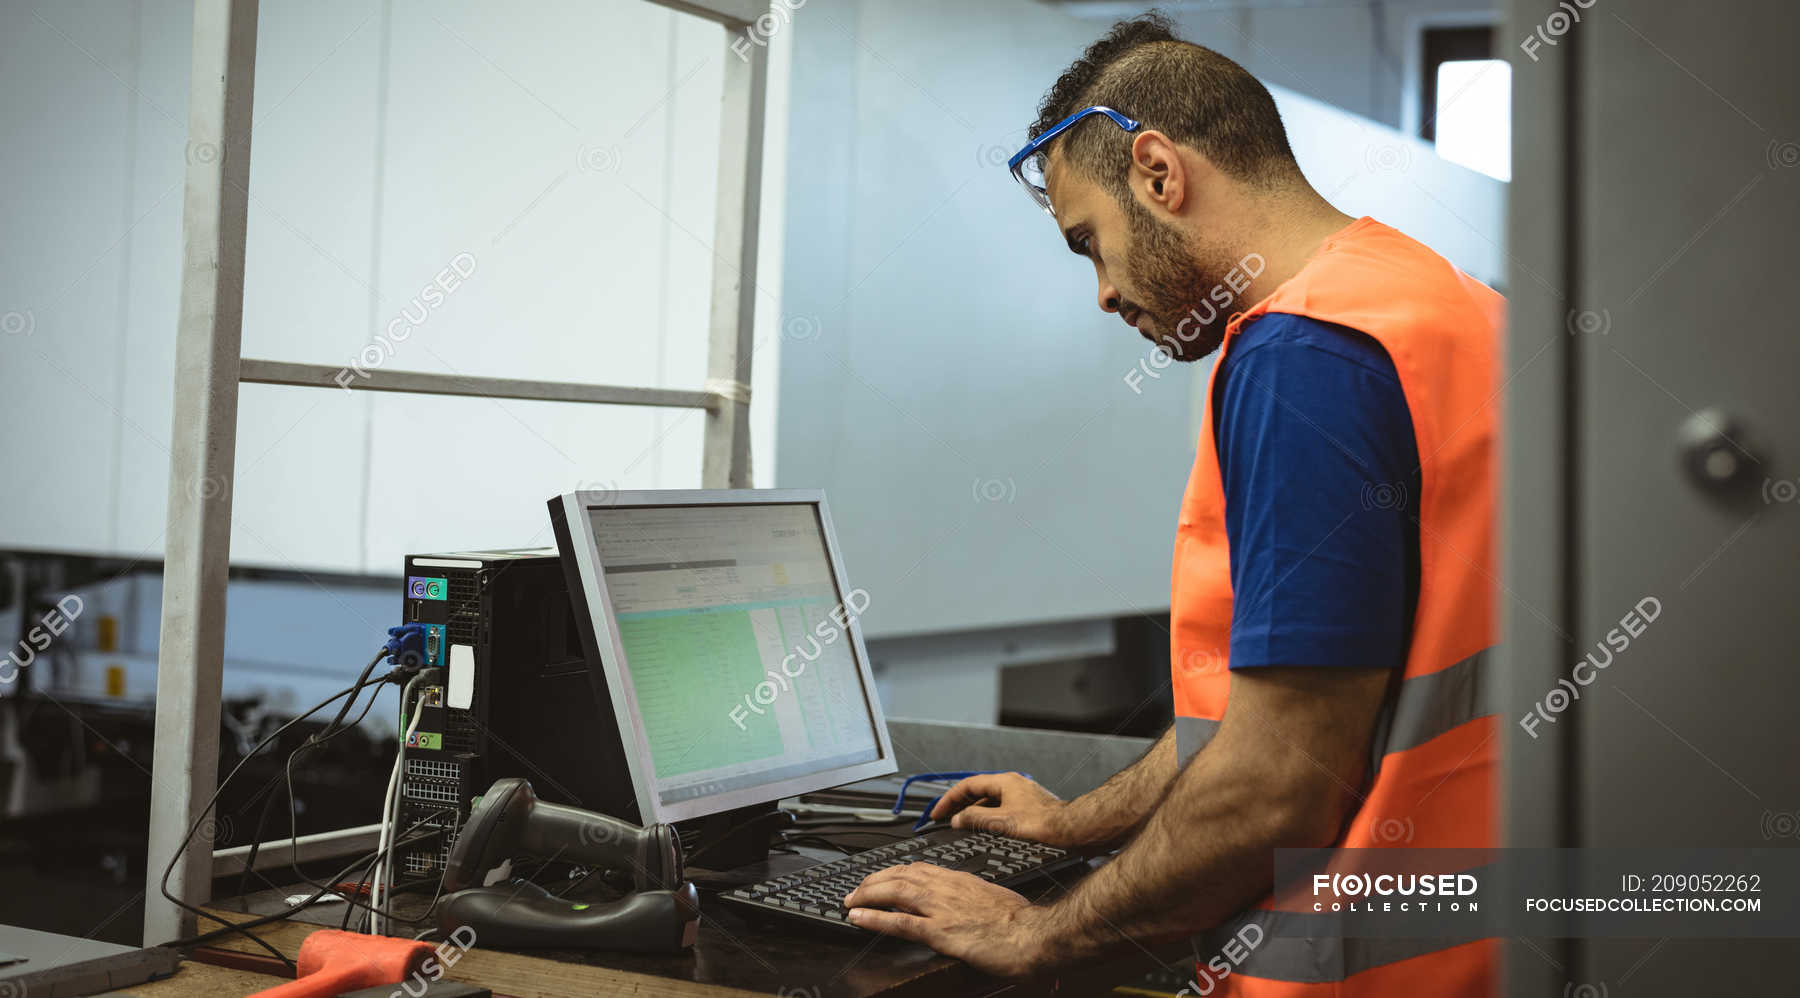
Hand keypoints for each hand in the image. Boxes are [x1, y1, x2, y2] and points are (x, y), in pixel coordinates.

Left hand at [843, 863, 1051, 976]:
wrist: (1034, 934)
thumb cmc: (1020, 920)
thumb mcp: (992, 897)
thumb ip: (971, 896)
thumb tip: (962, 902)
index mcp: (959, 880)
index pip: (917, 868)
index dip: (893, 872)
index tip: (880, 877)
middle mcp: (946, 888)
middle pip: (900, 876)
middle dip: (873, 881)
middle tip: (856, 890)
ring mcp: (941, 909)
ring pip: (894, 893)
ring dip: (866, 895)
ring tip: (849, 901)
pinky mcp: (940, 932)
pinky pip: (899, 923)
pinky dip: (875, 918)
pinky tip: (859, 918)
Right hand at [929, 772, 1074, 846]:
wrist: (1071, 829)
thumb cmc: (1044, 823)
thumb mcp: (1002, 822)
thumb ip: (976, 818)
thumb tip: (958, 819)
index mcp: (1004, 782)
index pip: (967, 785)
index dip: (948, 799)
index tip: (937, 812)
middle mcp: (1012, 784)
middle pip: (977, 791)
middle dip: (958, 804)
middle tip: (944, 817)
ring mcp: (1020, 795)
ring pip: (989, 800)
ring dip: (973, 811)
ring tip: (960, 825)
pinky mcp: (1027, 807)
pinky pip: (1000, 808)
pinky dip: (987, 816)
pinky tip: (984, 829)